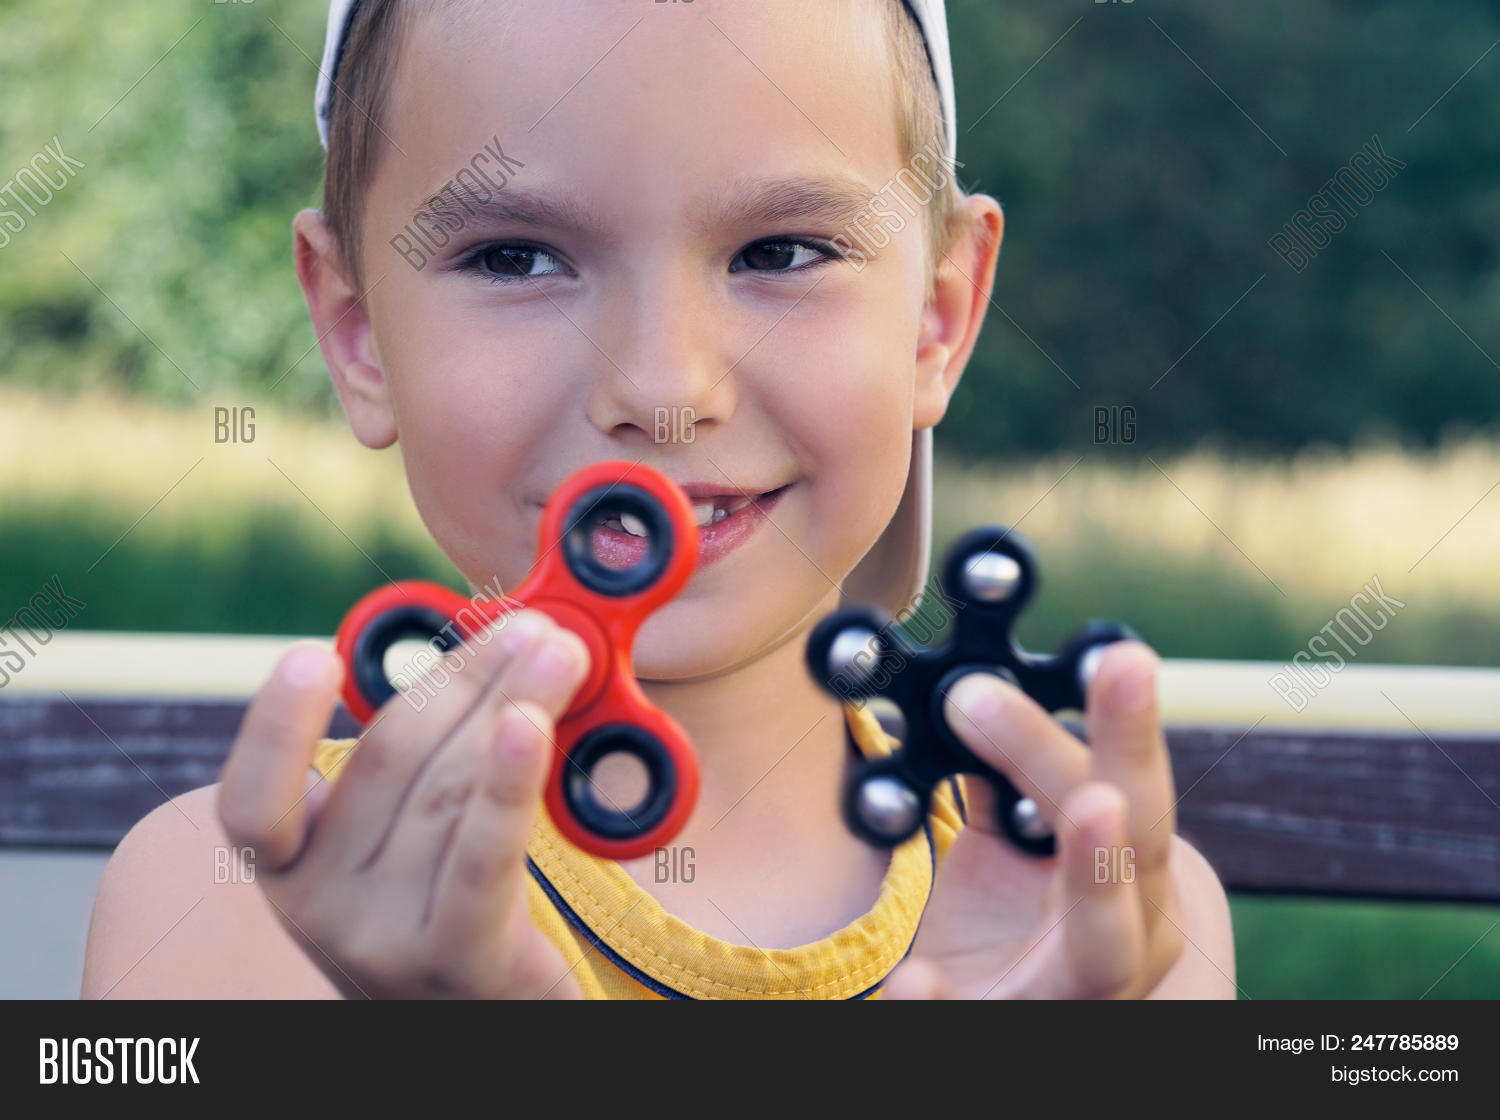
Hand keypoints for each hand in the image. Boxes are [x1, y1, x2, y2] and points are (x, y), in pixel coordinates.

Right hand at [218, 608, 589, 998]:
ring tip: (560, 654)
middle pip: (391, 762)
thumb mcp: (399, 845)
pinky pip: (483, 856)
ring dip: (511, 705)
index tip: (312, 655)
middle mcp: (318, 909)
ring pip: (448, 792)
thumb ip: (418, 762)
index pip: (253, 804)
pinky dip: (509, 783)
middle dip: (465, 678)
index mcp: (291, 868)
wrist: (484, 1022)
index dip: (272, 727)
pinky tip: (531, 725)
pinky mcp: (459, 962)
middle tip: (529, 628)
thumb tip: (488, 646)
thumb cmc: (449, 910)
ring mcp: (384, 940)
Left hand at [883, 641, 1188, 999]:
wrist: (1026, 1005)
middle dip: (1125, 772)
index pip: (1134, 790)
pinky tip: (914, 985)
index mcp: (1136, 876)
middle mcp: (1130, 938)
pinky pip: (979, 1018)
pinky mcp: (1009, 1024)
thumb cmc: (1029, 912)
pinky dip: (943, 1004)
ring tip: (1092, 805)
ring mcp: (1080, 994)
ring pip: (1102, 945)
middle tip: (1111, 710)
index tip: (1119, 654)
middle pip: (1133, 855)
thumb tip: (971, 684)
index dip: (1130, 729)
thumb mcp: (1024, 838)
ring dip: (1096, 874)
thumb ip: (1011, 773)